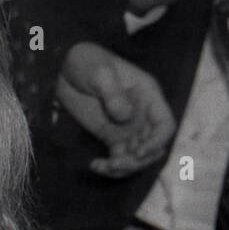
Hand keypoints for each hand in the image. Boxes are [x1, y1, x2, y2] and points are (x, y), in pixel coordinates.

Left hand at [56, 42, 175, 177]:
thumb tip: (126, 117)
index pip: (165, 125)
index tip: (138, 152)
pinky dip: (111, 167)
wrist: (63, 68)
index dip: (157, 142)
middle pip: (153, 147)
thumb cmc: (87, 62)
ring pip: (137, 157)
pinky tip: (95, 166)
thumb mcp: (100, 73)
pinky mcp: (111, 136)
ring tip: (103, 167)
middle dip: (139, 160)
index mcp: (148, 97)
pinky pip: (118, 157)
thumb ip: (113, 93)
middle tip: (115, 164)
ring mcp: (127, 128)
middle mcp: (143, 115)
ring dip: (125, 167)